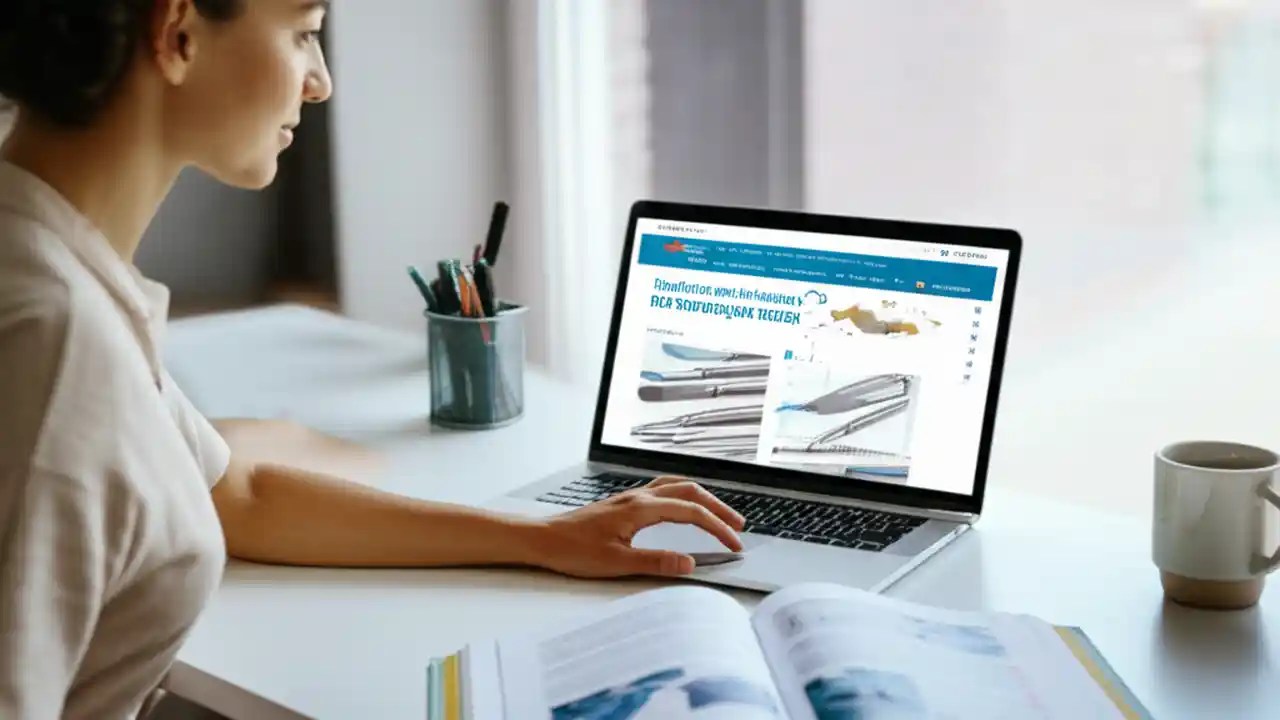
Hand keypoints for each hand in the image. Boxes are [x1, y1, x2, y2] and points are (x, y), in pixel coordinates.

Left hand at [529, 476, 745, 578]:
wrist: (542, 539)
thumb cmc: (572, 550)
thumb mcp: (616, 563)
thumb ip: (656, 562)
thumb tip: (688, 563)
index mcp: (640, 508)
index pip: (691, 512)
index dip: (717, 527)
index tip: (734, 544)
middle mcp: (638, 497)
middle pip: (689, 491)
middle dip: (718, 507)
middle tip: (738, 527)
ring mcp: (630, 497)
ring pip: (676, 486)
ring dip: (702, 498)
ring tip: (718, 514)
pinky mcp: (624, 503)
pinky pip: (663, 489)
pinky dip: (683, 496)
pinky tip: (682, 507)